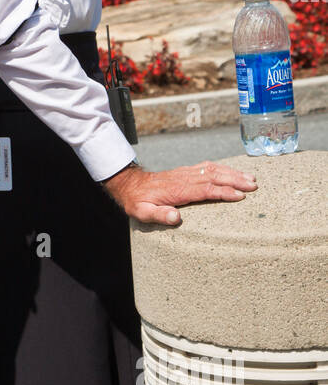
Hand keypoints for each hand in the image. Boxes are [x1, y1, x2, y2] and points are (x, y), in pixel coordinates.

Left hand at [103, 161, 257, 225]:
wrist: (131, 185)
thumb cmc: (138, 202)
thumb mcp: (143, 212)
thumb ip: (159, 215)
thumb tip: (176, 218)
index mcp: (178, 190)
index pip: (205, 189)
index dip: (223, 191)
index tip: (240, 195)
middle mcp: (184, 178)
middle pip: (214, 176)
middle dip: (235, 180)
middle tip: (254, 185)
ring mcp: (186, 173)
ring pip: (213, 169)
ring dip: (233, 172)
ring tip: (251, 178)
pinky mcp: (186, 171)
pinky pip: (207, 167)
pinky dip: (223, 168)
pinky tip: (233, 171)